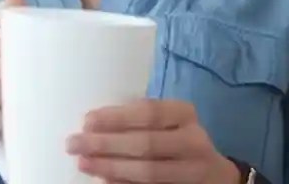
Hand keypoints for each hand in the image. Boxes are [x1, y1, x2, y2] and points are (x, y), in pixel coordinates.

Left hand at [65, 99, 240, 183]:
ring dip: (111, 168)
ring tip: (84, 163)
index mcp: (185, 114)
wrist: (214, 174)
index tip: (86, 121)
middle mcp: (194, 141)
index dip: (116, 117)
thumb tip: (91, 125)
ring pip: (149, 172)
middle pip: (146, 144)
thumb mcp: (166, 121)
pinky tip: (104, 181)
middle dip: (106, 144)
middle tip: (74, 144)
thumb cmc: (176, 138)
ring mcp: (194, 170)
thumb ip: (137, 120)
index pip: (149, 112)